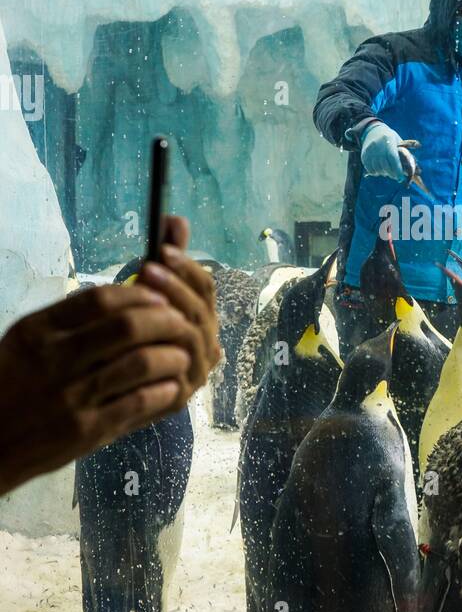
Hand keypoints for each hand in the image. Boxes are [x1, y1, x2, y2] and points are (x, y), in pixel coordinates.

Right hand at [0, 283, 193, 494]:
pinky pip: (138, 403)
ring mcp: (70, 397)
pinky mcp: (85, 431)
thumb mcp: (25, 343)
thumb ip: (68, 322)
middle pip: (127, 326)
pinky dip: (163, 391)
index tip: (160, 298)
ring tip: (183, 356)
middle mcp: (54, 360)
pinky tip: (172, 387)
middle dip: (165, 321)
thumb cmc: (10, 387)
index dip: (139, 295)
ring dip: (172, 356)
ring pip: (140, 363)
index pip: (100, 300)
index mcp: (38, 332)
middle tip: (182, 324)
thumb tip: (126, 300)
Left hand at [138, 215, 221, 406]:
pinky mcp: (182, 393)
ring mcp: (196, 368)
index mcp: (200, 316)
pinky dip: (162, 342)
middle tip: (148, 267)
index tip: (161, 248)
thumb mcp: (144, 290)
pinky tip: (138, 326)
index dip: (185, 266)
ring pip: (192, 331)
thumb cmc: (127, 334)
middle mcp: (206, 342)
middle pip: (201, 308)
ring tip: (142, 289)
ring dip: (170, 306)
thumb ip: (166, 256)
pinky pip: (178, 364)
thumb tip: (176, 218)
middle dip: (176, 284)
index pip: (204, 286)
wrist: (105, 389)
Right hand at [360, 121, 405, 180]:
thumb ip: (404, 154)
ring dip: (384, 173)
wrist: (372, 131)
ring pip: (377, 169)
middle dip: (392, 174)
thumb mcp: (398, 141)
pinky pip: (370, 169)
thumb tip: (413, 170)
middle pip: (385, 165)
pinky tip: (380, 170)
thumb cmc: (390, 138)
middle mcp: (377, 146)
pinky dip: (376, 172)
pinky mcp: (364, 156)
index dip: (397, 170)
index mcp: (388, 140)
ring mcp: (369, 151)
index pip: (393, 158)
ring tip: (388, 171)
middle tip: (396, 176)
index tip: (401, 178)